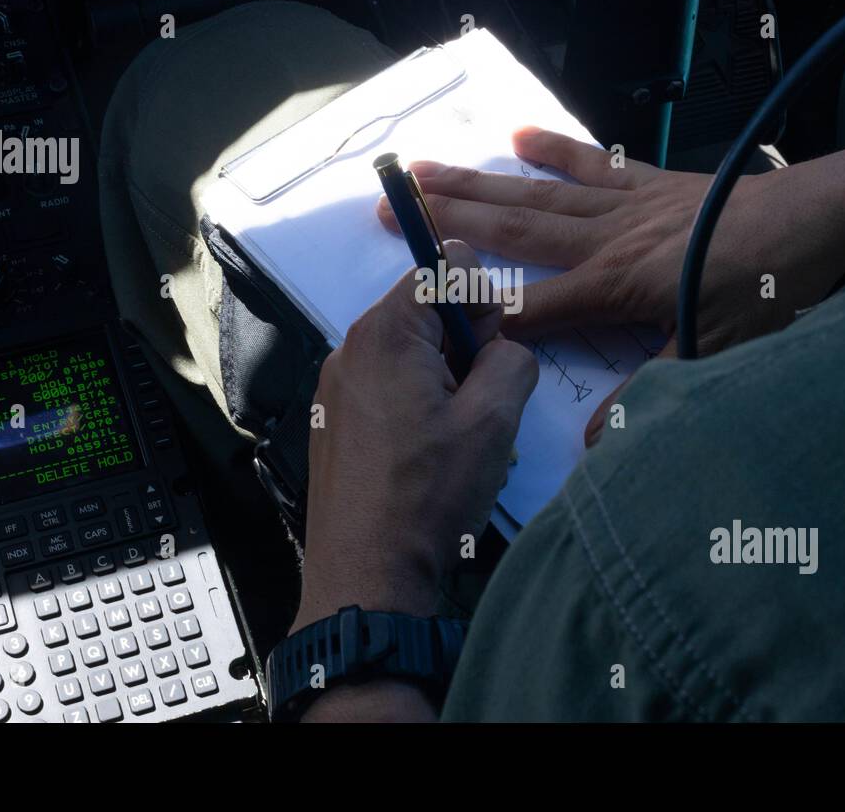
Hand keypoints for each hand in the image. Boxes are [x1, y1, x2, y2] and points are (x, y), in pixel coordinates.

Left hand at [295, 241, 537, 631]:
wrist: (365, 576)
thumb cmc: (428, 496)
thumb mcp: (494, 420)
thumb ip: (510, 357)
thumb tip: (501, 345)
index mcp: (385, 332)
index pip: (444, 268)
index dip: (481, 302)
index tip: (488, 354)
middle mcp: (350, 348)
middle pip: (425, 311)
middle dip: (464, 346)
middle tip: (478, 405)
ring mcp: (336, 387)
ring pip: (411, 354)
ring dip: (445, 381)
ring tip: (455, 439)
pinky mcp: (334, 421)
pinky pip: (388, 387)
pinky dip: (417, 405)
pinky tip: (427, 456)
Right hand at [377, 128, 844, 354]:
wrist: (824, 219)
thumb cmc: (769, 289)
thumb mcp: (714, 353)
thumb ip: (651, 395)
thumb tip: (596, 449)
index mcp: (617, 286)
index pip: (535, 310)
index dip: (482, 316)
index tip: (424, 314)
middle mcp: (608, 239)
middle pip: (514, 233)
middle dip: (450, 225)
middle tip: (391, 209)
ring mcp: (627, 204)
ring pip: (538, 195)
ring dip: (479, 183)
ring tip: (426, 169)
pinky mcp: (652, 181)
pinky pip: (594, 164)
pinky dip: (555, 151)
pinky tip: (519, 138)